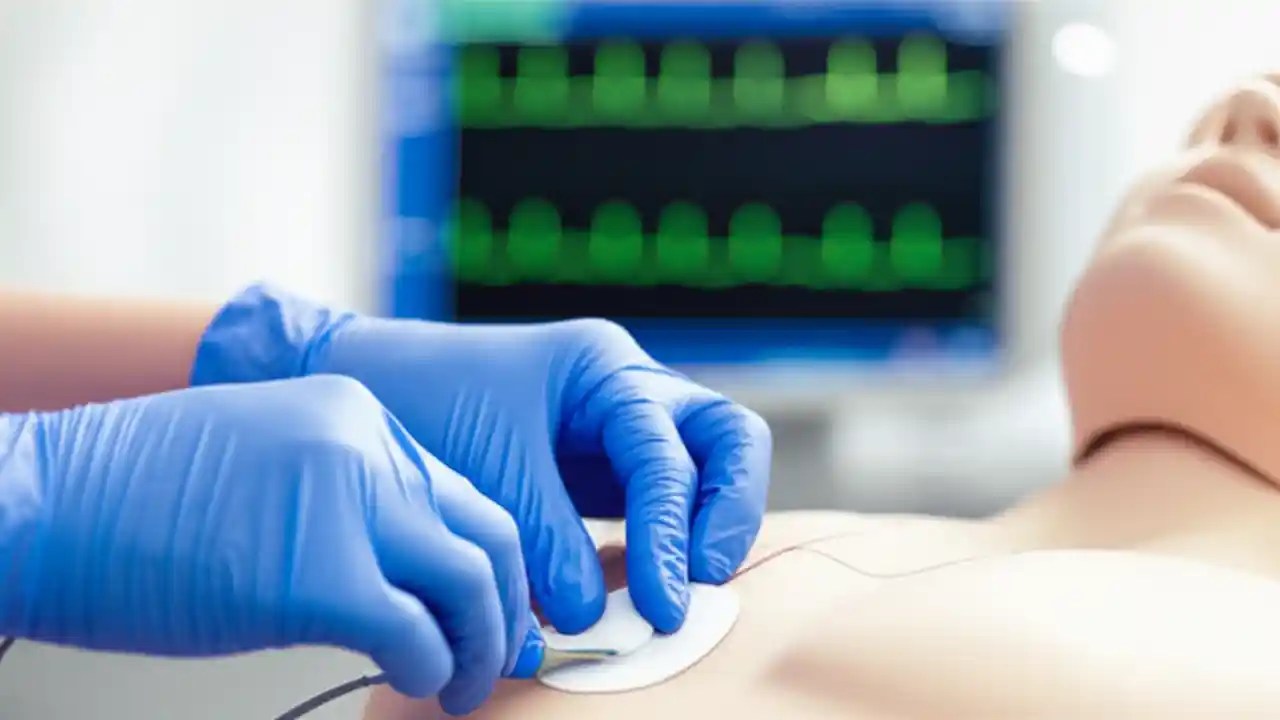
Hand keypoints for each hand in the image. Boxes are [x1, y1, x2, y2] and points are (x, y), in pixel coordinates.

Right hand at [0, 376, 532, 713]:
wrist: (43, 502)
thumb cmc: (133, 500)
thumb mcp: (268, 462)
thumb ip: (345, 496)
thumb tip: (404, 570)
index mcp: (357, 416)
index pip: (460, 492)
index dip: (485, 561)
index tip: (484, 611)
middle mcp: (366, 446)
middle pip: (488, 532)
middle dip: (504, 607)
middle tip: (492, 658)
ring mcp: (347, 504)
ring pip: (472, 583)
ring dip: (478, 648)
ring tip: (457, 687)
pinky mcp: (319, 574)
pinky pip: (416, 632)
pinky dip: (428, 668)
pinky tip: (412, 682)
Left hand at [191, 286, 770, 633]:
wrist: (365, 382)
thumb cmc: (421, 399)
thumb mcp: (488, 468)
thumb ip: (546, 541)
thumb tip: (588, 618)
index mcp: (604, 368)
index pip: (668, 454)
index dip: (670, 533)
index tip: (661, 605)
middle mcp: (626, 390)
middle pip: (727, 440)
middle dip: (725, 515)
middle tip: (697, 585)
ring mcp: (618, 428)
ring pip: (704, 469)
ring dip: (701, 531)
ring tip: (674, 594)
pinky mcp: (598, 468)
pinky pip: (655, 501)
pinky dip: (660, 542)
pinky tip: (640, 587)